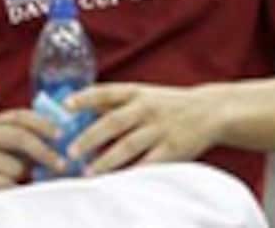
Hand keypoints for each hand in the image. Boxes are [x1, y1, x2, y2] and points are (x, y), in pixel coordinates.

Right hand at [0, 109, 67, 190]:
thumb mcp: (10, 148)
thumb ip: (30, 139)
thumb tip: (63, 136)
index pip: (19, 116)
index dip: (43, 123)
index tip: (61, 135)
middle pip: (20, 137)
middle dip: (45, 152)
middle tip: (62, 165)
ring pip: (16, 167)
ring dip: (24, 177)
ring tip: (14, 179)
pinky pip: (6, 185)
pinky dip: (15, 189)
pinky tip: (8, 188)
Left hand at [66, 83, 224, 175]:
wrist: (209, 111)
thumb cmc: (165, 104)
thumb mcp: (141, 94)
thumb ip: (113, 102)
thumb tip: (76, 110)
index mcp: (136, 92)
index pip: (105, 92)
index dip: (85, 98)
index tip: (65, 106)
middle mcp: (146, 108)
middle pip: (113, 122)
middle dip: (90, 137)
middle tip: (70, 152)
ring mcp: (160, 128)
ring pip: (128, 146)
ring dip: (106, 161)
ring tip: (88, 173)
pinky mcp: (174, 149)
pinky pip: (149, 164)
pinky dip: (133, 173)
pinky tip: (118, 182)